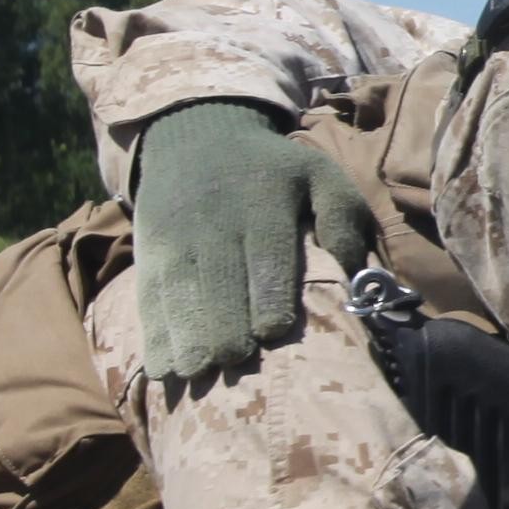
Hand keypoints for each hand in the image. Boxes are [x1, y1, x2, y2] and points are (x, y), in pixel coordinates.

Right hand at [130, 99, 376, 383]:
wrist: (196, 136)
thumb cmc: (273, 173)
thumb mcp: (319, 175)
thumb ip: (343, 218)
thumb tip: (358, 271)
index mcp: (264, 203)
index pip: (265, 250)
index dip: (266, 292)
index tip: (271, 331)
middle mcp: (216, 221)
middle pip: (218, 277)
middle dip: (223, 320)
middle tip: (231, 360)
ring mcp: (177, 238)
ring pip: (179, 290)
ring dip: (185, 334)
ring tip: (196, 372)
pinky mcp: (150, 254)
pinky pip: (150, 296)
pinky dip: (154, 334)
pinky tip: (163, 369)